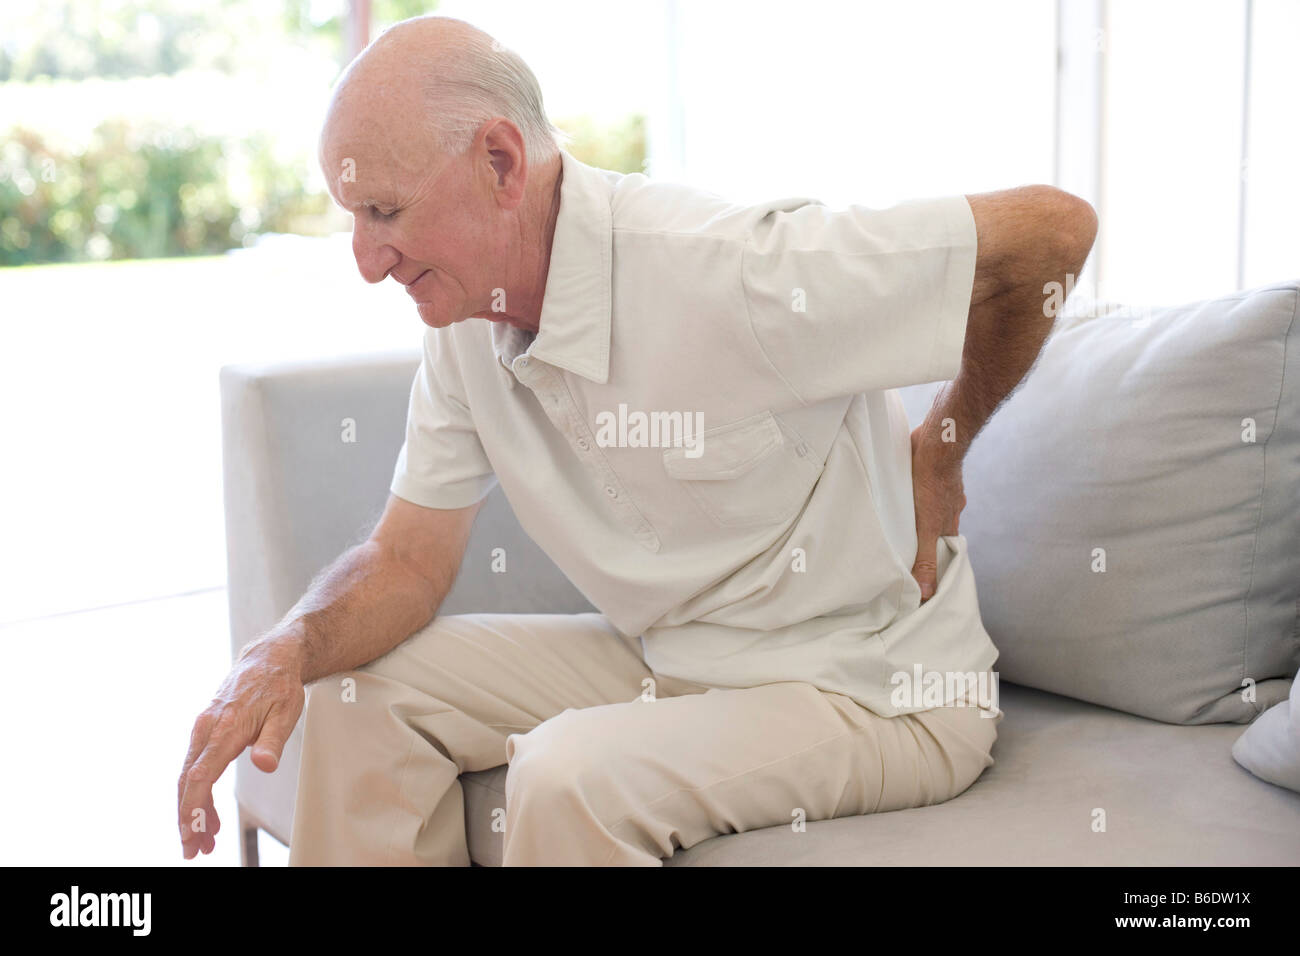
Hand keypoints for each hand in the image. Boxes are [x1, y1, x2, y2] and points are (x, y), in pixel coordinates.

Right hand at [177, 634, 304, 858]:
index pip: (200, 775)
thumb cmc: (279, 686)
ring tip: (206, 839)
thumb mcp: (286, 711)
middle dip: (188, 818)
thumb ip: (273, 740)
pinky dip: (198, 791)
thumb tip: (265, 765)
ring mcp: (202, 729)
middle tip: (195, 850)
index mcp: (224, 728)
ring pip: (189, 776)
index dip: (192, 807)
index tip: (191, 833)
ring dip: (193, 809)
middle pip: (188, 781)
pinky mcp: (205, 730)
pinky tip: (209, 811)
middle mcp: (206, 729)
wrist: (268, 659)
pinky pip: (196, 766)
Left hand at [908, 424, 966, 602]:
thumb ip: (925, 558)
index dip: (934, 557)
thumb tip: (926, 592)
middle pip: (934, 526)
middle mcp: (949, 505)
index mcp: (949, 522)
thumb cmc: (933, 482)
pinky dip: (911, 491)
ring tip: (896, 519)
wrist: (937, 442)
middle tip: (903, 543)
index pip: (943, 548)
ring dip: (914, 512)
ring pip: (927, 506)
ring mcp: (942, 486)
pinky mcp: (929, 469)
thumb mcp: (926, 527)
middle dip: (921, 535)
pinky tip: (899, 490)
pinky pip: (920, 485)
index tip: (921, 565)